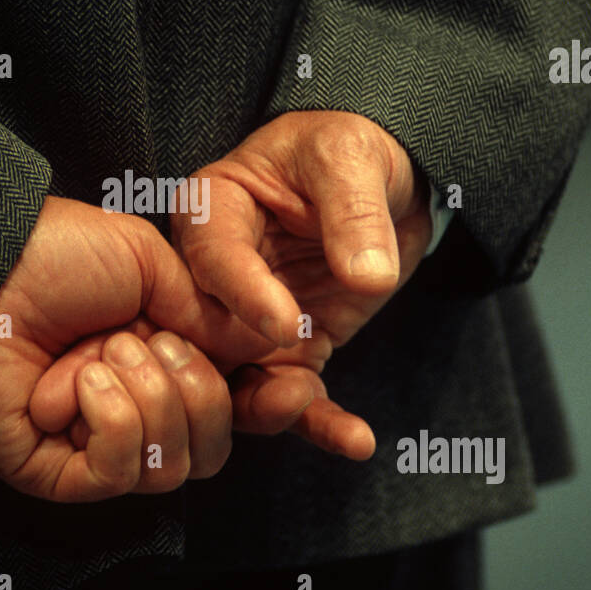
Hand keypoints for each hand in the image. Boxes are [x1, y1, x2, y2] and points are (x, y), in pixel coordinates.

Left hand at [0, 196, 276, 502]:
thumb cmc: (53, 251)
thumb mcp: (151, 261)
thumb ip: (212, 312)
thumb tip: (268, 349)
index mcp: (163, 356)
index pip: (237, 404)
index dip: (277, 404)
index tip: (299, 383)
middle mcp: (136, 402)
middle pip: (214, 446)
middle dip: (201, 392)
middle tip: (154, 340)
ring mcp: (95, 439)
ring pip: (173, 466)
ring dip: (151, 401)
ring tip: (105, 353)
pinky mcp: (55, 469)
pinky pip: (118, 476)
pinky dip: (114, 425)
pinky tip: (83, 383)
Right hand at [171, 110, 433, 459]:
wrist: (387, 182)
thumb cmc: (349, 149)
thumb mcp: (350, 157)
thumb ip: (354, 211)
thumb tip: (366, 274)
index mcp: (210, 211)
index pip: (213, 258)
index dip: (244, 294)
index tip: (285, 323)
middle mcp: (211, 275)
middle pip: (203, 332)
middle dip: (236, 370)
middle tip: (285, 391)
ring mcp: (245, 320)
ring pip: (238, 377)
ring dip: (273, 407)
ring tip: (315, 410)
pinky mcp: (288, 352)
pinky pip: (295, 395)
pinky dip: (321, 423)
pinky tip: (355, 440)